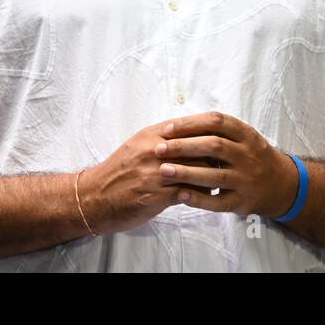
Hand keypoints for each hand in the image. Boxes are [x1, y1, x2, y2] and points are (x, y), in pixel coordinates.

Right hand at [77, 120, 212, 234]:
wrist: (96, 197)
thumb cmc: (119, 171)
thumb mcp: (138, 145)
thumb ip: (162, 137)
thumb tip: (189, 132)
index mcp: (151, 135)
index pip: (188, 127)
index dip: (209, 131)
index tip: (223, 137)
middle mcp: (154, 151)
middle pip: (197, 146)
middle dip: (215, 153)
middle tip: (228, 159)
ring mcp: (156, 173)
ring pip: (196, 170)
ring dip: (212, 175)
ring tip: (221, 177)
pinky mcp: (157, 195)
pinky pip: (188, 192)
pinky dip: (201, 193)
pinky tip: (209, 194)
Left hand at [153, 111, 298, 218]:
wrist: (282, 185)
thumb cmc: (253, 156)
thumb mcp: (243, 137)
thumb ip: (217, 131)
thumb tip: (177, 125)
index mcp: (246, 135)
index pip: (217, 122)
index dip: (191, 124)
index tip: (168, 128)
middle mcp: (248, 155)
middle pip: (214, 146)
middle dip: (184, 146)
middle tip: (159, 149)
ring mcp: (247, 179)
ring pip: (215, 175)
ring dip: (187, 172)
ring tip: (163, 170)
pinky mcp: (243, 201)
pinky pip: (218, 202)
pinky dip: (199, 198)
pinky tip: (180, 195)